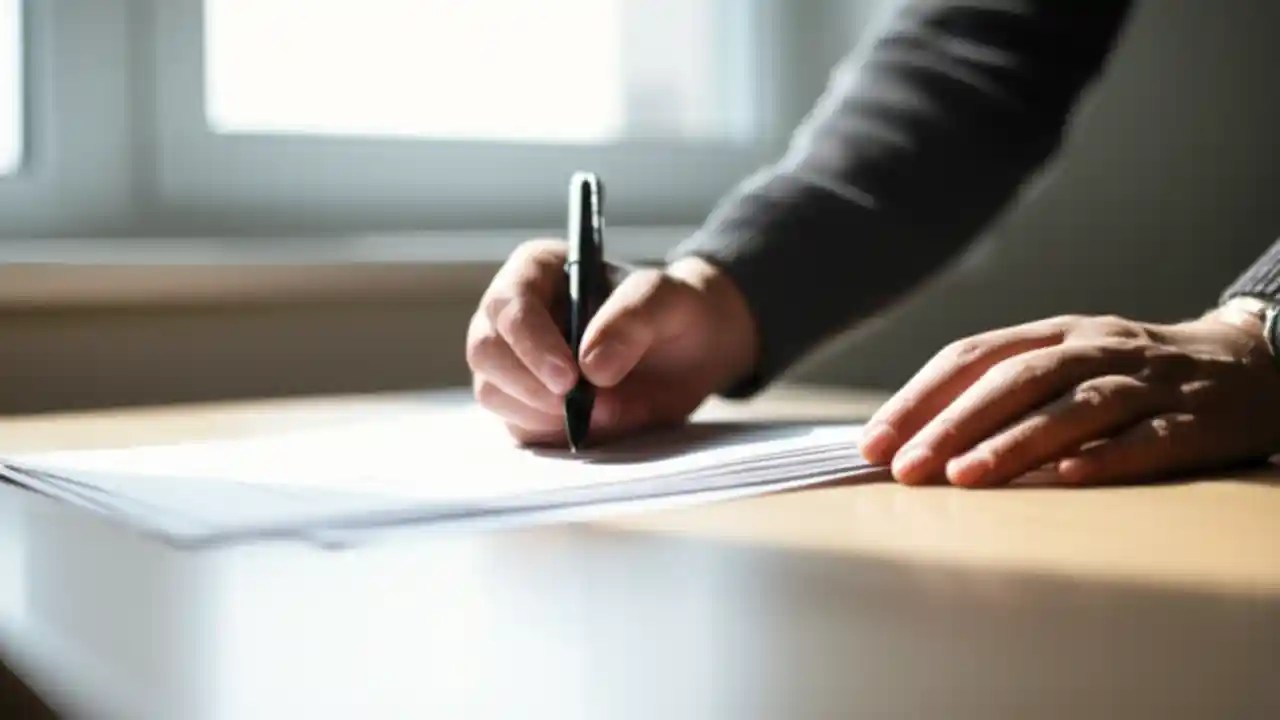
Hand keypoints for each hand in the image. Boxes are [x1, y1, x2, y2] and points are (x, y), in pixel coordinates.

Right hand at [466, 239, 758, 444]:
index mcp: (539, 270)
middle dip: (528, 383)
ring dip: (538, 412)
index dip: (531, 341)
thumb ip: (632, 319)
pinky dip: (547, 432)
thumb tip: (591, 366)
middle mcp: (514, 314)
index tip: (569, 378)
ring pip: (492, 390)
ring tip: (597, 411)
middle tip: (578, 404)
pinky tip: (587, 424)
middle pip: (484, 349)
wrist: (692, 353)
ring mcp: (515, 360)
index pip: (510, 302)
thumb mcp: (669, 300)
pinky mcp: (526, 402)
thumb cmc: (675, 311)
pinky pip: (515, 424)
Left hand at [861, 313, 1279, 486]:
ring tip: (965, 477)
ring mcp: (1145, 383)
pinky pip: (1146, 438)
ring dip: (1014, 442)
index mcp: (1053, 333)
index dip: (919, 397)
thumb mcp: (1065, 362)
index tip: (874, 441)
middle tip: (906, 468)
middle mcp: (1094, 349)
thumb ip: (1000, 389)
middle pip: (1014, 380)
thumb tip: (914, 436)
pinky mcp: (1192, 422)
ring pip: (1073, 406)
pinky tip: (1066, 477)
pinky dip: (1105, 455)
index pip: (972, 356)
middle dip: (952, 424)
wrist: (1250, 365)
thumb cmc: (1131, 372)